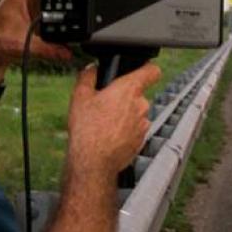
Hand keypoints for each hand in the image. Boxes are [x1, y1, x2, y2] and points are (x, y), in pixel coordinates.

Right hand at [66, 62, 161, 177]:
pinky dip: (126, 130)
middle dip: (124, 97)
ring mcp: (143, 124)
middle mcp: (141, 105)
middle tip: (106, 104)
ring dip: (125, 115)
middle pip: (138, 94)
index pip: (152, 71)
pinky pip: (135, 129)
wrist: (93, 162)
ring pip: (136, 113)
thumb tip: (92, 69)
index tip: (142, 69)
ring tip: (105, 123)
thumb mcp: (80, 97)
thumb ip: (88, 76)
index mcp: (129, 89)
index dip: (147, 68)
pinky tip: (109, 135)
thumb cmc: (87, 130)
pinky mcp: (141, 140)